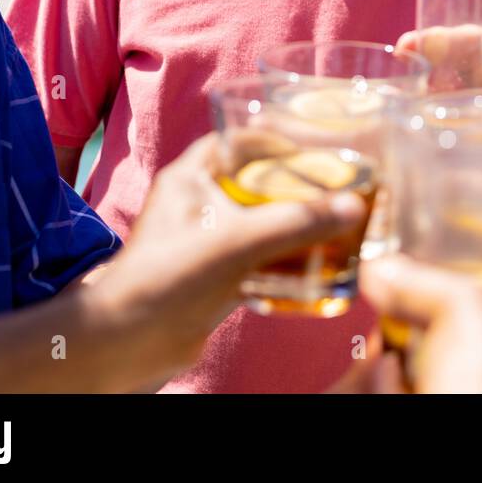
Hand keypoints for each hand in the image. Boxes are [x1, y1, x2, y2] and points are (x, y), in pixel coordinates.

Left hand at [89, 134, 365, 384]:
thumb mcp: (237, 242)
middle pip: (256, 181)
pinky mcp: (216, 275)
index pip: (236, 139)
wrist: (129, 344)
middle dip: (296, 185)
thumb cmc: (167, 279)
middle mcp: (198, 204)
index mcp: (190, 177)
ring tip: (335, 223)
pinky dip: (286, 260)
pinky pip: (260, 258)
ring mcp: (207, 240)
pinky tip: (316, 266)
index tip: (315, 144)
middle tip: (336, 187)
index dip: (276, 138)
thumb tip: (352, 207)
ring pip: (261, 221)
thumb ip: (295, 223)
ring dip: (294, 224)